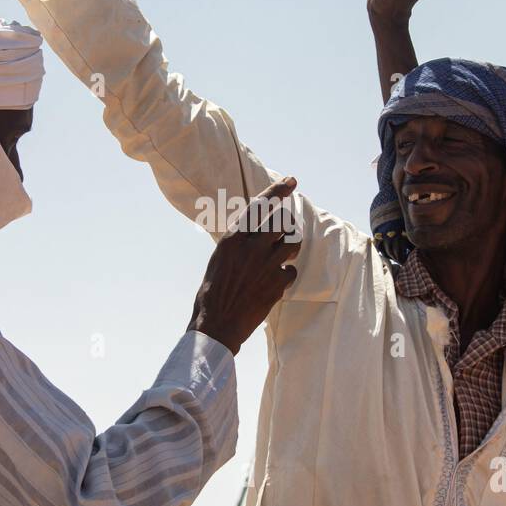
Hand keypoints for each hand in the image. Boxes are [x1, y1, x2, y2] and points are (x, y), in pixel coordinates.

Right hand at [187, 178, 301, 354]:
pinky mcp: (277, 284)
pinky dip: (286, 274)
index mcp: (233, 239)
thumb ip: (239, 244)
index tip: (291, 181)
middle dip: (288, 222)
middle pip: (283, 221)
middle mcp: (251, 248)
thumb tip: (254, 233)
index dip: (277, 191)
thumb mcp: (220, 260)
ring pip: (293, 242)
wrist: (217, 324)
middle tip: (286, 229)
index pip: (259, 207)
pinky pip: (291, 270)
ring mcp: (267, 266)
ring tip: (283, 253)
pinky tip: (275, 281)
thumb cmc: (212, 293)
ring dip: (292, 245)